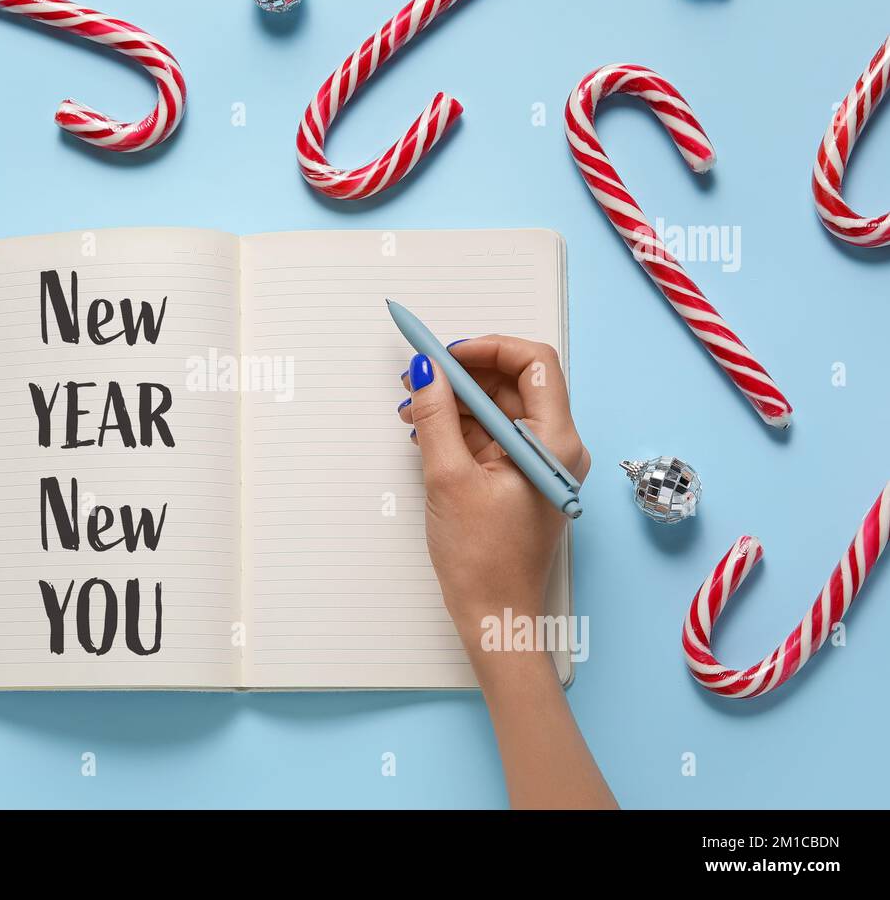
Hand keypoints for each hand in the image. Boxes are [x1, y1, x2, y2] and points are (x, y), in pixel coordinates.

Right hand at [397, 335, 590, 640]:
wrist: (496, 618)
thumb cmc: (483, 562)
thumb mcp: (448, 478)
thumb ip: (435, 417)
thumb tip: (425, 371)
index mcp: (554, 444)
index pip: (533, 364)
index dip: (487, 348)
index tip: (444, 354)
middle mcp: (555, 448)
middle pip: (515, 383)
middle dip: (464, 373)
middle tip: (418, 376)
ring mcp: (539, 463)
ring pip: (500, 408)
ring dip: (456, 401)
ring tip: (411, 408)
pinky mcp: (520, 479)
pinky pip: (492, 436)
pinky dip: (460, 427)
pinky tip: (426, 433)